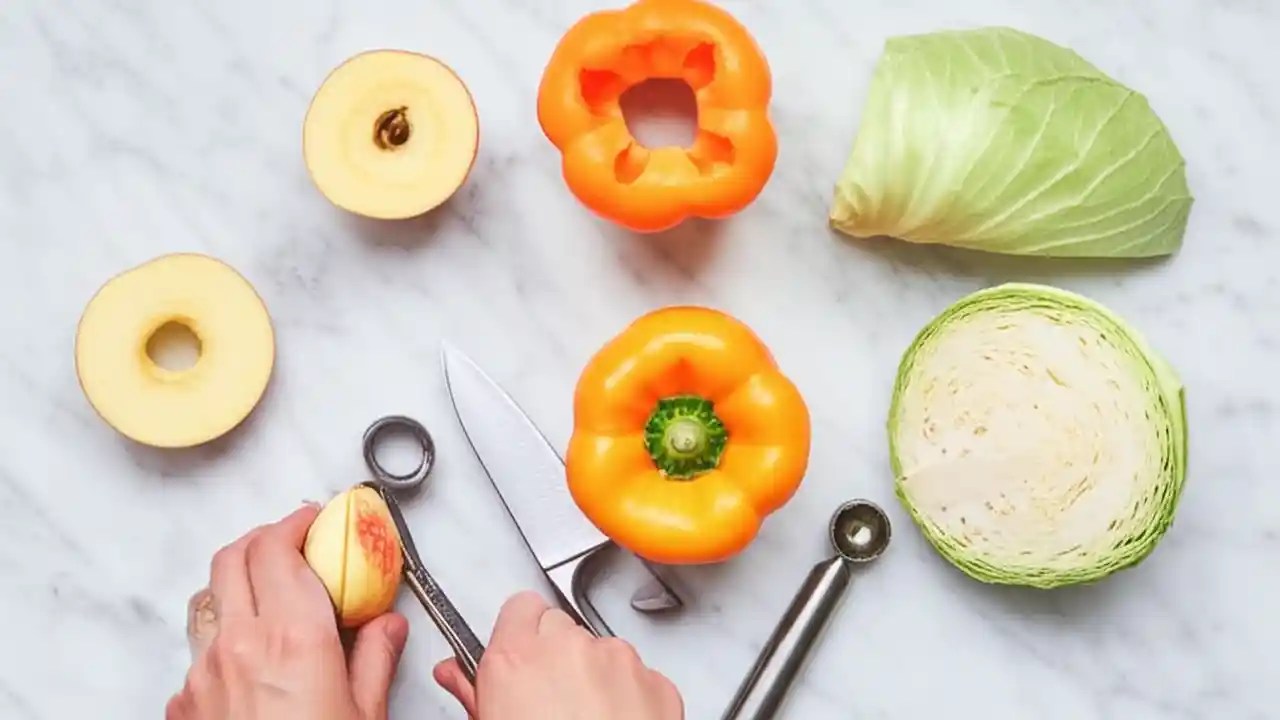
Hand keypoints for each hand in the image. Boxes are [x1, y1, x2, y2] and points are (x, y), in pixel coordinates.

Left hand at [167, 505, 409, 719]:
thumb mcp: (367, 714)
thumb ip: (376, 657)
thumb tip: (387, 626)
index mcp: (292, 637)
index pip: (279, 547)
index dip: (296, 522)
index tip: (315, 519)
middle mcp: (239, 645)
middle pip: (232, 557)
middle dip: (263, 538)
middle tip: (293, 542)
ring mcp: (203, 675)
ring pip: (208, 601)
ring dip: (237, 583)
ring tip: (270, 596)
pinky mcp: (186, 706)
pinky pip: (197, 653)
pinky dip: (223, 640)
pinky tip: (251, 663)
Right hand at [433, 591, 683, 719]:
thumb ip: (472, 690)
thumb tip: (455, 672)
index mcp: (517, 658)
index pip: (518, 608)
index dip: (518, 632)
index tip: (518, 655)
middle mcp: (568, 649)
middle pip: (559, 626)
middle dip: (554, 653)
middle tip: (547, 697)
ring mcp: (617, 660)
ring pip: (600, 648)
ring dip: (592, 673)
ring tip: (583, 718)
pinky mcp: (655, 681)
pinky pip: (636, 673)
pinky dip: (627, 693)